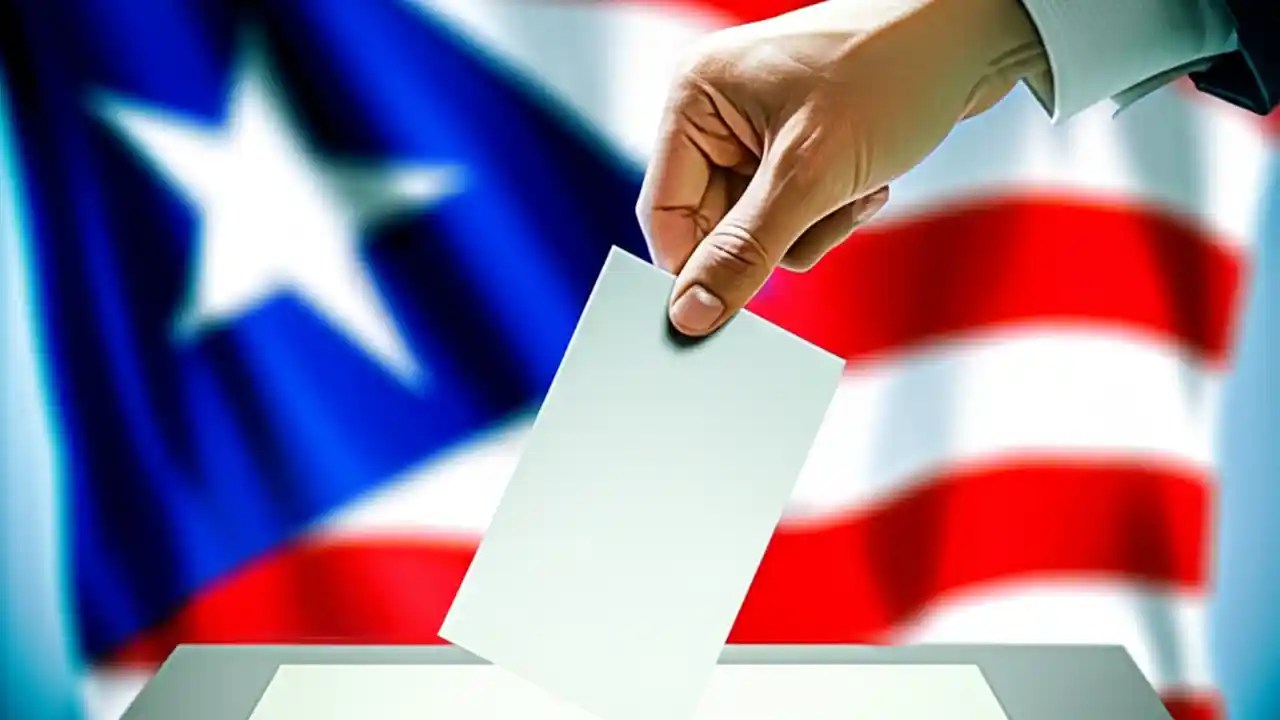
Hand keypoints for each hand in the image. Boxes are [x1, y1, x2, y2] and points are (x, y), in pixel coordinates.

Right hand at [638, 0, 1047, 336]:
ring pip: (760, 229)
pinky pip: (795, 214)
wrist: (976, 36)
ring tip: (854, 188)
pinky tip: (867, 182)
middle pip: (715, 225)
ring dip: (812, 225)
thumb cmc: (891, 73)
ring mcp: (760, 129)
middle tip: (821, 215)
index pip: (665, 212)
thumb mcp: (809, 177)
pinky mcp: (800, 146)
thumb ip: (744, 252)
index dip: (695, 266)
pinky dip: (832, 212)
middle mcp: (719, 111)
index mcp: (695, 97)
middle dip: (774, 236)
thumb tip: (692, 315)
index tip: (721, 313)